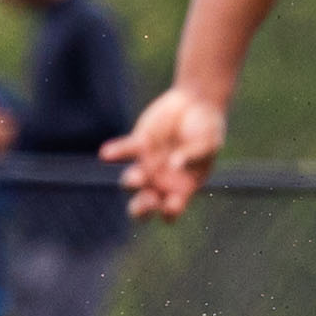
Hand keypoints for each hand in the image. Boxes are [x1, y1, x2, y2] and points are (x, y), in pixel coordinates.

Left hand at [99, 87, 227, 221]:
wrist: (196, 103)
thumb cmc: (209, 129)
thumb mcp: (209, 143)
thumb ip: (194, 155)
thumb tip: (175, 165)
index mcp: (183, 188)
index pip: (172, 211)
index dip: (170, 213)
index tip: (171, 204)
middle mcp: (162, 181)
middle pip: (144, 206)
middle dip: (142, 209)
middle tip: (149, 199)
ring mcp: (148, 164)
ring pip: (131, 182)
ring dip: (132, 181)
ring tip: (136, 176)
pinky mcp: (137, 144)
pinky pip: (123, 151)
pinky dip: (115, 152)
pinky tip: (106, 154)